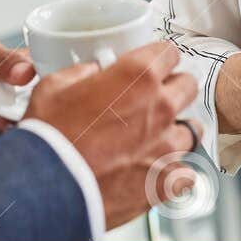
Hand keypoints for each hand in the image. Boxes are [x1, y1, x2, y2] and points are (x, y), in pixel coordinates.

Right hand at [23, 41, 199, 230]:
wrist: (50, 188)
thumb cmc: (49, 139)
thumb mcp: (53, 87)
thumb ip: (79, 73)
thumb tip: (90, 72)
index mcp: (136, 76)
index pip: (169, 52)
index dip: (159, 58)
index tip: (153, 65)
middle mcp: (159, 107)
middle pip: (188, 86)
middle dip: (173, 89)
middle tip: (152, 100)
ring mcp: (166, 145)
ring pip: (191, 129)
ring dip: (175, 131)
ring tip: (153, 139)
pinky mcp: (166, 181)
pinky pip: (186, 173)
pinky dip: (174, 173)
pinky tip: (156, 172)